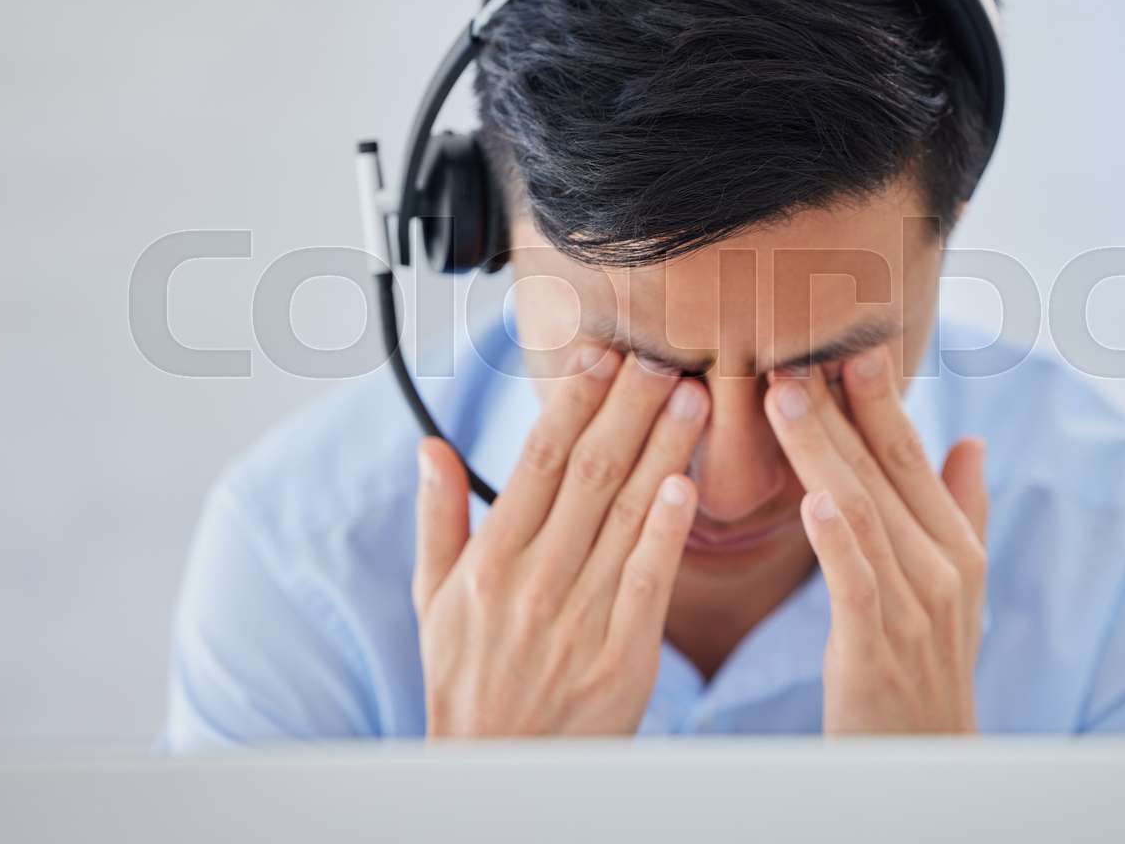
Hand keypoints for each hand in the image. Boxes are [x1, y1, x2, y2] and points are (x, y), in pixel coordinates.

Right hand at [412, 347, 707, 736]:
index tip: (602, 353)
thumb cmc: (467, 680)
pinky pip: (647, 581)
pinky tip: (686, 486)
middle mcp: (532, 582)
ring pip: (625, 516)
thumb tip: (431, 448)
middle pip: (588, 475)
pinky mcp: (622, 656)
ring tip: (693, 399)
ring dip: (662, 451)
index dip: (573, 402)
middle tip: (665, 357)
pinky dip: (666, 532)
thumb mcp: (435, 600)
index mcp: (489, 562)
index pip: (536, 462)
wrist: (499, 772)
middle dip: (630, 409)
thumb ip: (438, 519)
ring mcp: (578, 618)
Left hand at [764, 347, 988, 733]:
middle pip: (883, 468)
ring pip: (860, 509)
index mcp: (955, 544)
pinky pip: (855, 582)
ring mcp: (913, 607)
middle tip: (795, 346)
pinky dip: (835, 538)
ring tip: (782, 396)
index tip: (843, 341)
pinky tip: (811, 498)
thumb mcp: (957, 587)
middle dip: (838, 404)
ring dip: (821, 448)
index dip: (876, 397)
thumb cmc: (927, 670)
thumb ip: (963, 511)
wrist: (927, 766)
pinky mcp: (875, 649)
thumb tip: (971, 441)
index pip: (909, 454)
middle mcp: (942, 566)